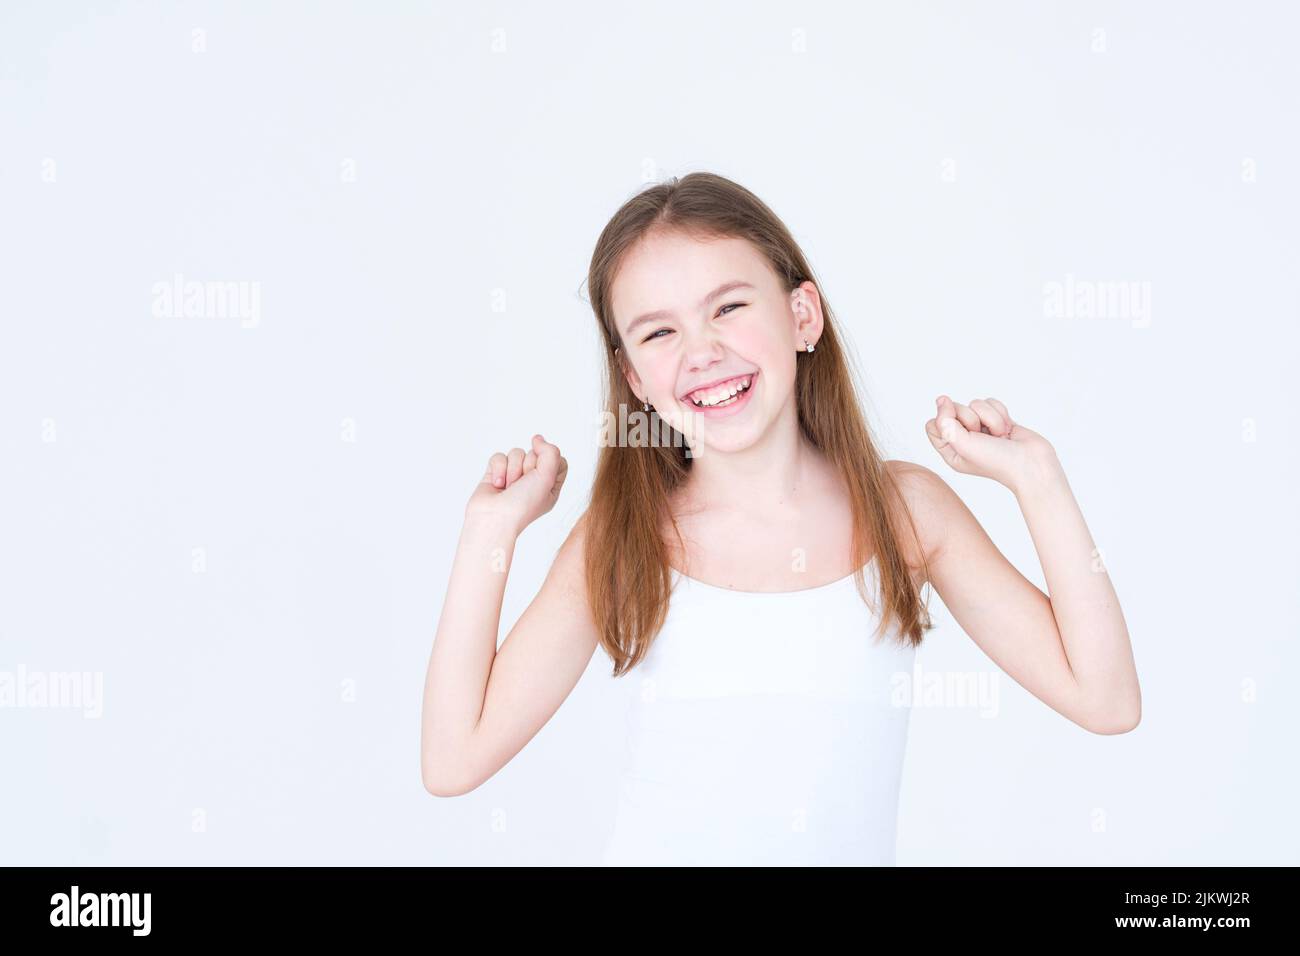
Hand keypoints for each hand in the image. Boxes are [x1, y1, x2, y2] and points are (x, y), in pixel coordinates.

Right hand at [465, 434, 568, 533]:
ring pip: (516, 453)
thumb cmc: (523, 505)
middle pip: (535, 453)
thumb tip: (538, 438)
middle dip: (527, 466)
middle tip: (523, 484)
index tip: (542, 475)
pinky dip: (498, 469)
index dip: (548, 461)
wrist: (494, 518)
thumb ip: (550, 453)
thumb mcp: (547, 478)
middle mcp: (533, 481)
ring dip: (512, 469)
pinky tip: (497, 485)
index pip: (556, 459)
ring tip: (509, 486)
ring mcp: (514, 477)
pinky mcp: (496, 474)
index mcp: (550, 485)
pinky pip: (499, 456)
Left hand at [924, 396, 1057, 492]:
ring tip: (999, 435)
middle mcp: (963, 439)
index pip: (932, 424)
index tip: (960, 428)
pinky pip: (991, 402)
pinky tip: (1008, 430)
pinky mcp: (997, 421)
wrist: (1032, 464)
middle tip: (984, 436)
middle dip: (971, 418)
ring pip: (975, 404)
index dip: (945, 419)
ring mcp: (982, 429)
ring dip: (990, 417)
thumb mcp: (962, 445)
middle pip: (953, 409)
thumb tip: (941, 399)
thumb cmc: (997, 461)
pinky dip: (1001, 413)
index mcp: (950, 449)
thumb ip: (945, 422)